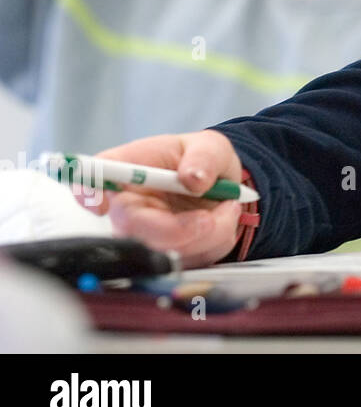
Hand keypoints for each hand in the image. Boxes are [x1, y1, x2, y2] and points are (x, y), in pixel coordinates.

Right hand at [80, 130, 245, 267]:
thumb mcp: (210, 146)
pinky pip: (192, 260)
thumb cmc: (203, 161)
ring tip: (226, 206)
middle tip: (209, 217)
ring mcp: (144, 235)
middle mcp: (129, 206)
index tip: (100, 201)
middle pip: (131, 230)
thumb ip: (204, 157)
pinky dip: (217, 241)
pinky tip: (220, 221)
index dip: (88, 192)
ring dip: (209, 233)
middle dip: (177, 229)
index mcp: (129, 172)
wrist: (222, 186)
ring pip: (166, 251)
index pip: (94, 180)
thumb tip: (192, 178)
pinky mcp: (165, 255)